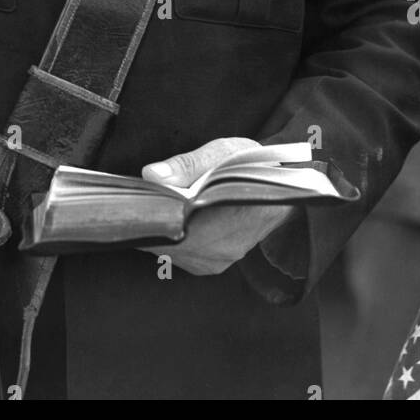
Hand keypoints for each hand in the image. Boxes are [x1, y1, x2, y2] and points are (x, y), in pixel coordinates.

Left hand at [140, 137, 295, 275]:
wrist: (279, 189)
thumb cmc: (251, 167)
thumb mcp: (223, 153)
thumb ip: (187, 164)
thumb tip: (151, 175)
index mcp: (229, 220)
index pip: (175, 228)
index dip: (152, 215)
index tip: (140, 199)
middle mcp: (222, 250)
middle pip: (168, 242)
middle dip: (153, 221)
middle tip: (144, 198)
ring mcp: (216, 262)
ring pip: (170, 251)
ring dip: (159, 230)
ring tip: (158, 206)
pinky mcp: (210, 266)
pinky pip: (177, 256)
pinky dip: (169, 238)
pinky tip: (170, 220)